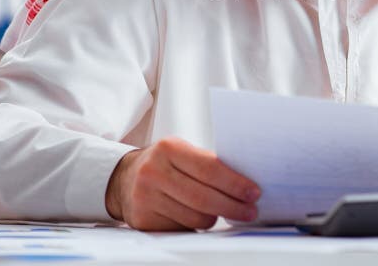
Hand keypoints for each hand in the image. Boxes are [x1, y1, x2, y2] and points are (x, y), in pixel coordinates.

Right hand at [104, 137, 260, 230]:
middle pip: (204, 197)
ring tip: (221, 211)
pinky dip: (195, 224)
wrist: (124, 178)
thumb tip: (244, 181)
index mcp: (169, 148)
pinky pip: (181, 228)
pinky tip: (198, 216)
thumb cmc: (163, 163)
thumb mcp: (182, 152)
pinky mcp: (143, 219)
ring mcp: (145, 197)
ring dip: (214, 217)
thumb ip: (208, 163)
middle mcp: (154, 171)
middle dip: (232, 206)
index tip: (253, 192)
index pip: (210, 168)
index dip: (235, 183)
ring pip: (195, 217)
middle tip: (250, 211)